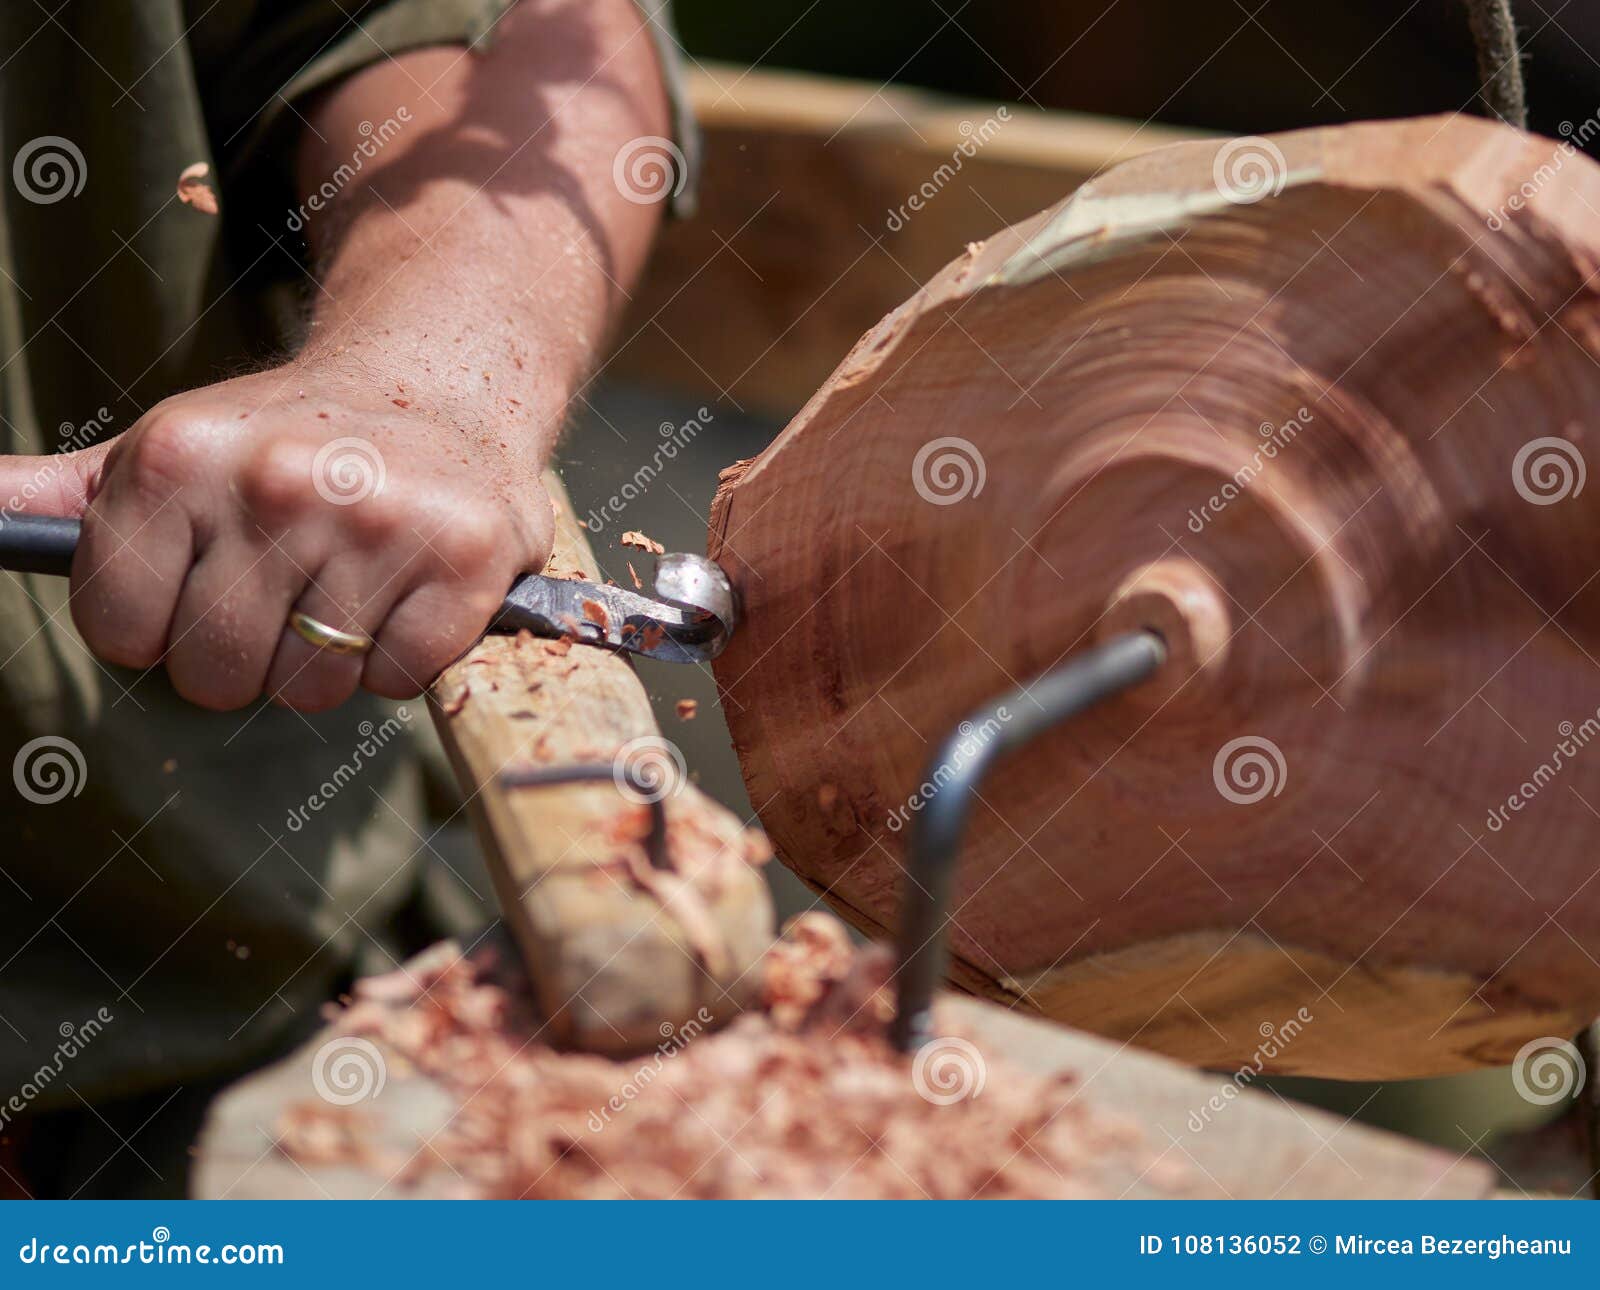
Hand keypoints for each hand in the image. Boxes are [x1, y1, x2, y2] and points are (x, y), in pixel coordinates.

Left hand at [2, 361, 554, 710]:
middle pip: (215, 676)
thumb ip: (59, 502)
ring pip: (311, 689)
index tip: (209, 577)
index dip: (164, 624)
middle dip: (251, 652)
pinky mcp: (465, 555)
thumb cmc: (288, 440)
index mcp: (177, 456)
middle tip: (293, 584)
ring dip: (333, 658)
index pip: (123, 634)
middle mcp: (277, 482)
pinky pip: (400, 679)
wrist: (440, 384)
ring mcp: (378, 519)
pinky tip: (412, 588)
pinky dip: (406, 655)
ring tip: (357, 580)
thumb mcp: (165, 451)